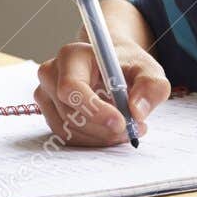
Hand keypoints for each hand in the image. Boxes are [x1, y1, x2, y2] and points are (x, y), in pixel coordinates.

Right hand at [34, 40, 175, 146]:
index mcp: (72, 56)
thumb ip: (151, 86)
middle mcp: (51, 73)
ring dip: (100, 137)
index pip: (72, 88)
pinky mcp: (49, 112)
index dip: (93, 109)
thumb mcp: (148, 69)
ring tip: (127, 129)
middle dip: (104, 128)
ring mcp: (46, 94)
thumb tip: (136, 111)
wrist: (111, 67)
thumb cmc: (126, 65)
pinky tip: (111, 131)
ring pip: (68, 129)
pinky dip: (92, 140)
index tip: (120, 122)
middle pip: (70, 113)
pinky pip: (67, 136)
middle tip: (134, 129)